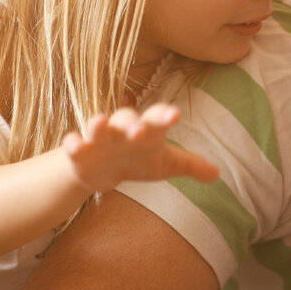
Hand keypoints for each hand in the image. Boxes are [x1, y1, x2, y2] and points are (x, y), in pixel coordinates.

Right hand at [63, 104, 219, 192]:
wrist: (101, 168)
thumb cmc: (137, 159)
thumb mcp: (164, 163)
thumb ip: (189, 165)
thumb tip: (218, 174)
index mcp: (145, 129)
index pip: (156, 119)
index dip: (164, 116)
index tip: (174, 115)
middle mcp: (122, 129)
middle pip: (126, 118)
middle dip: (132, 123)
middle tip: (139, 129)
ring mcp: (99, 139)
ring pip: (98, 127)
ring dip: (98, 125)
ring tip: (100, 121)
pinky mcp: (79, 152)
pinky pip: (73, 145)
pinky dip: (72, 144)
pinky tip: (73, 146)